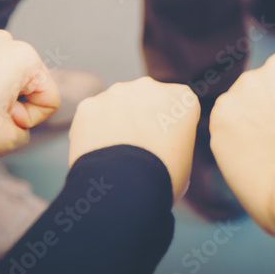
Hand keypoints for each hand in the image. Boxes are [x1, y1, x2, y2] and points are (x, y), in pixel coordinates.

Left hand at [0, 30, 59, 156]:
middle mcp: (4, 40)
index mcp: (24, 56)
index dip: (31, 119)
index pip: (48, 98)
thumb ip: (26, 129)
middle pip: (27, 84)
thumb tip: (14, 118)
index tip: (4, 122)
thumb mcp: (9, 140)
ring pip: (3, 77)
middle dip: (13, 105)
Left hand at [68, 77, 198, 202]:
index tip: (164, 146)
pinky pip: (92, 116)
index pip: (178, 107)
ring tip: (116, 155)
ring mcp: (117, 93)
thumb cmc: (162, 178)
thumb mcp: (184, 159)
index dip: (170, 128)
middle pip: (146, 99)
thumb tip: (159, 147)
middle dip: (142, 117)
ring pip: (117, 104)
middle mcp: (150, 87)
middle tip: (138, 148)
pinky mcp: (89, 105)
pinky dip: (93, 131)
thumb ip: (174, 141)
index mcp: (182, 98)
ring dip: (116, 122)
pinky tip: (98, 152)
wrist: (125, 186)